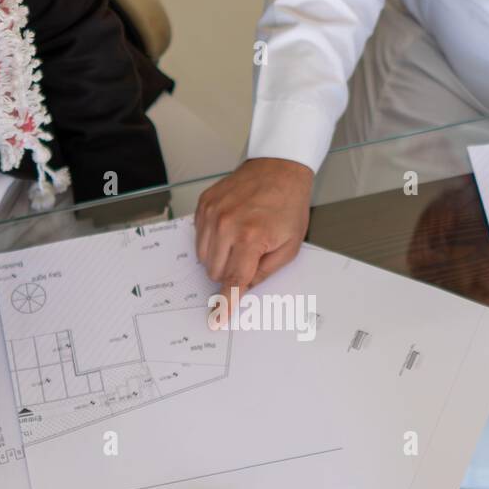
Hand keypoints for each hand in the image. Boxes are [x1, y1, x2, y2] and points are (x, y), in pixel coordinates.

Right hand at [194, 157, 312, 313]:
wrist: (279, 169)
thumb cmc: (288, 205)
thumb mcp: (289, 246)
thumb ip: (265, 272)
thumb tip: (243, 288)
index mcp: (250, 237)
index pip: (233, 280)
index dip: (225, 303)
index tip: (215, 319)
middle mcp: (226, 224)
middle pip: (215, 271)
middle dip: (231, 271)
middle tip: (249, 254)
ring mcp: (212, 213)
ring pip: (203, 257)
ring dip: (220, 256)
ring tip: (241, 238)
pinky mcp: (204, 204)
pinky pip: (199, 237)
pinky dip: (213, 239)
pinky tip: (230, 226)